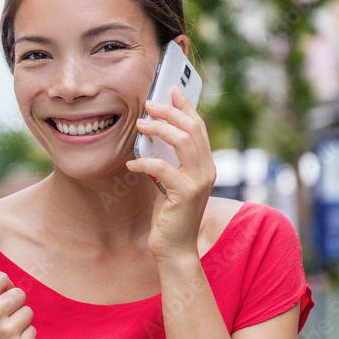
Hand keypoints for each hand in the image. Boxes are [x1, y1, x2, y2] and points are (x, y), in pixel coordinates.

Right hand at [0, 271, 35, 338]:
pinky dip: (23, 337)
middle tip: (4, 316)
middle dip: (13, 304)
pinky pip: (32, 332)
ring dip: (19, 321)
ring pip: (28, 313)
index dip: (4, 285)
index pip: (2, 277)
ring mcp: (8, 331)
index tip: (3, 293)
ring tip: (4, 333)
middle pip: (20, 295)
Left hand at [126, 85, 215, 262]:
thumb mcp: (169, 181)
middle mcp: (207, 170)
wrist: (175, 248)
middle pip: (192, 129)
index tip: (171, 89)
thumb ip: (167, 160)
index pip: (198, 127)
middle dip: (169, 111)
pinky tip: (131, 163)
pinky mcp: (185, 194)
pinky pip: (163, 167)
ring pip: (182, 141)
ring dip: (159, 128)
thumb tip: (150, 134)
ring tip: (140, 125)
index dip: (185, 106)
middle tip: (148, 103)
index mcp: (205, 165)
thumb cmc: (169, 214)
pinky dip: (145, 161)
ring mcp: (199, 182)